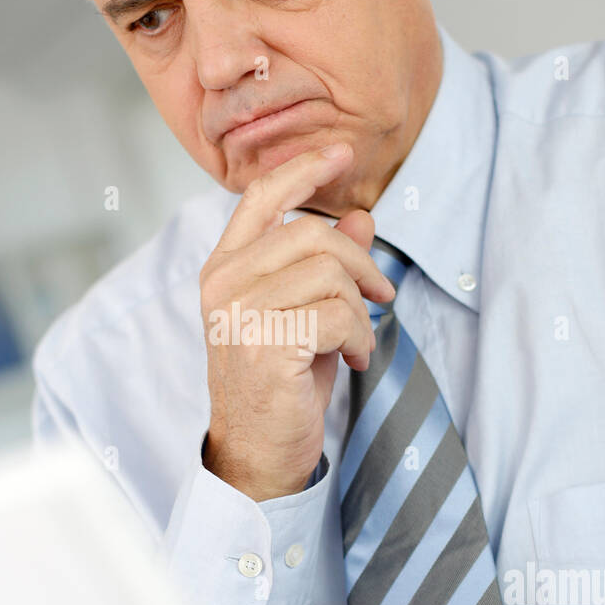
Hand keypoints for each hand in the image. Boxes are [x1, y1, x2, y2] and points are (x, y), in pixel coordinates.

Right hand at [200, 142, 395, 500]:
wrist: (257, 453)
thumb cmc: (278, 384)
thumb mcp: (303, 314)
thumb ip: (323, 264)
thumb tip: (362, 215)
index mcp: (223, 270)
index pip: (260, 197)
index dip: (304, 168)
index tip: (342, 151)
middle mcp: (223, 284)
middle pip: (312, 233)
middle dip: (360, 263)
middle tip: (381, 295)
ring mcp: (240, 313)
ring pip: (329, 273)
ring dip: (360, 309)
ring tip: (356, 341)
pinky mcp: (265, 344)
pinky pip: (338, 313)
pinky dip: (359, 337)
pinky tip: (352, 359)